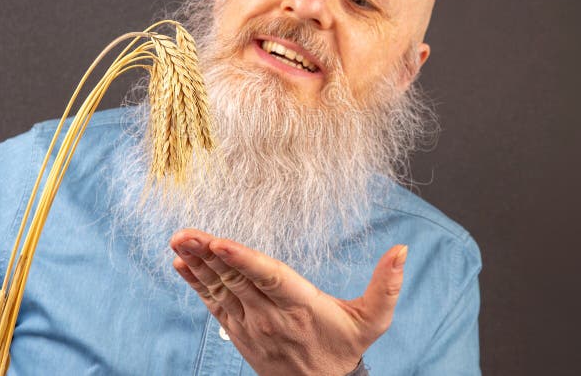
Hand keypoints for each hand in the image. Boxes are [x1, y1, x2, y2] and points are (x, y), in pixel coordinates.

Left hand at [170, 228, 408, 375]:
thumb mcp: (372, 321)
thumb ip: (386, 286)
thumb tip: (402, 250)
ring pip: (220, 289)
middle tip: (185, 233)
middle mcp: (270, 315)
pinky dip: (197, 284)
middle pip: (235, 279)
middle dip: (208, 254)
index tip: (218, 242)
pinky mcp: (239, 332)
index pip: (267, 277)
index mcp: (300, 306)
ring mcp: (251, 325)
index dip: (242, 259)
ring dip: (197, 265)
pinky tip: (182, 265)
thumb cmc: (345, 348)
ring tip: (178, 242)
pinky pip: (214, 304)